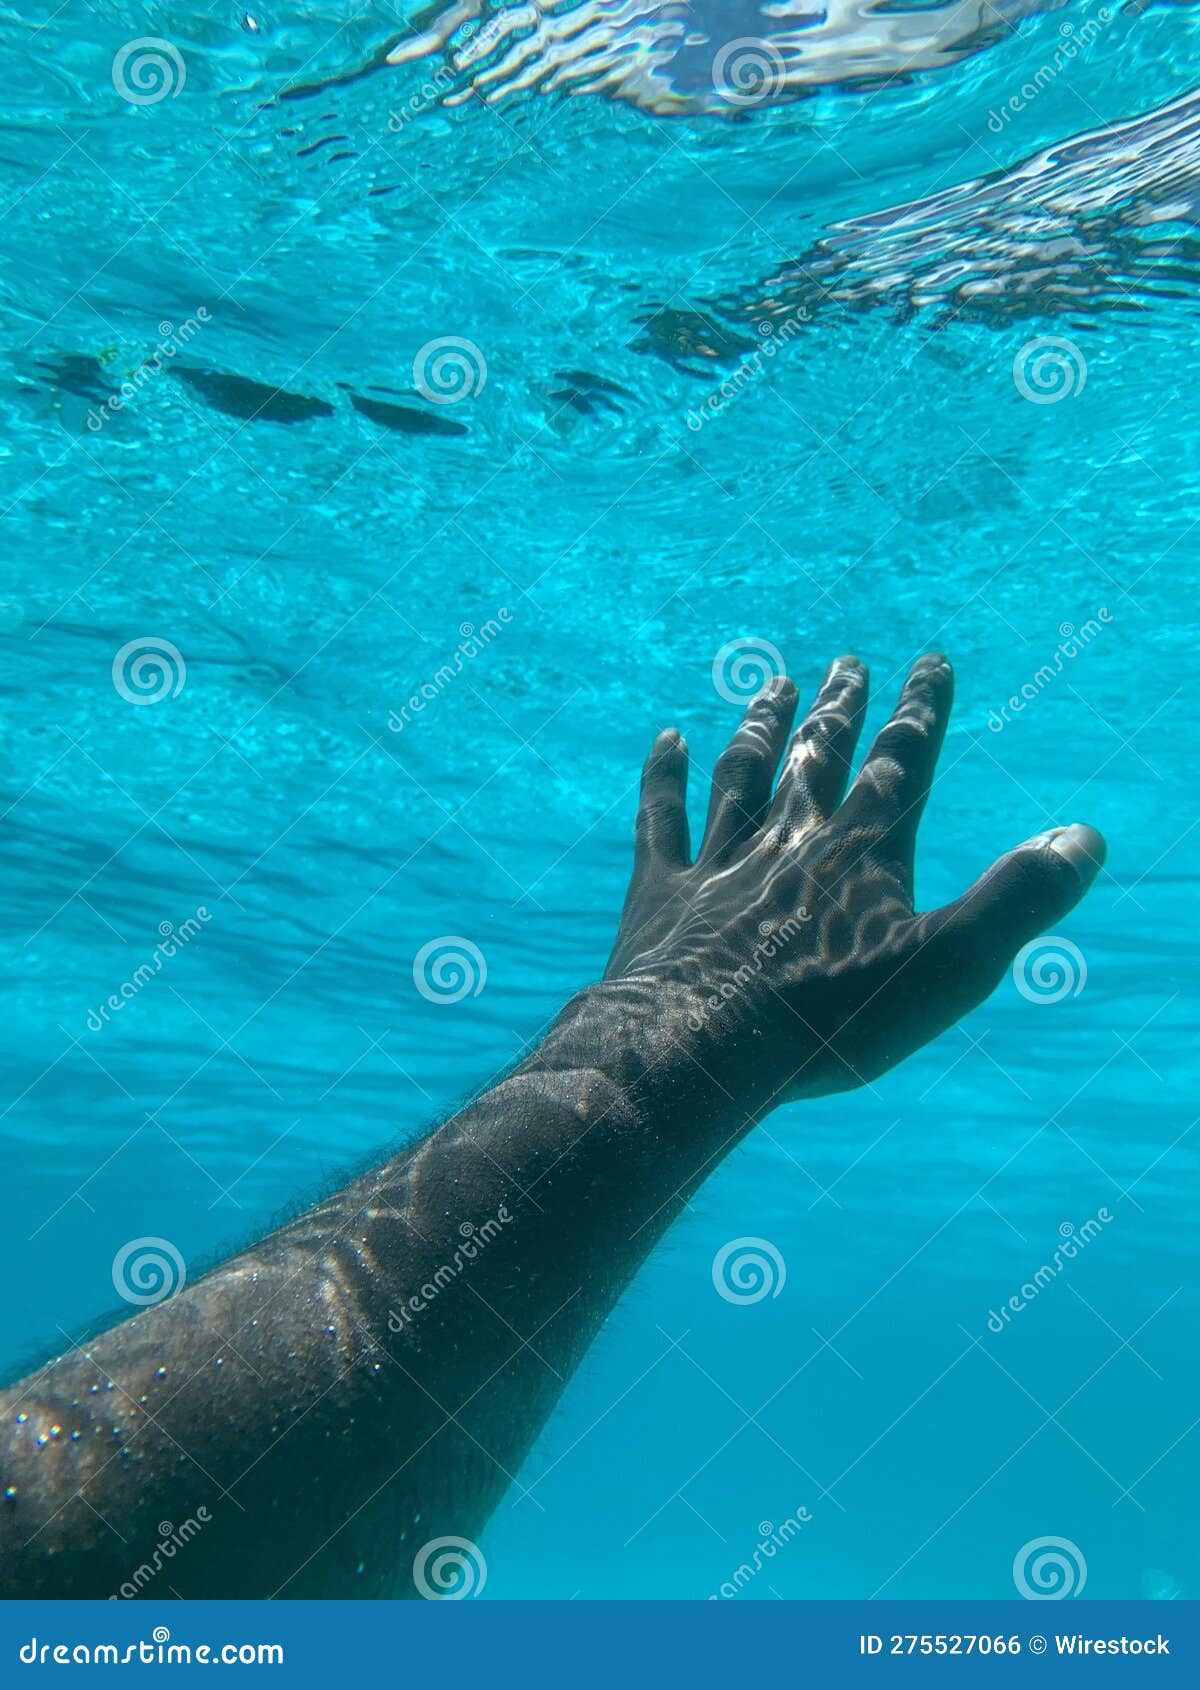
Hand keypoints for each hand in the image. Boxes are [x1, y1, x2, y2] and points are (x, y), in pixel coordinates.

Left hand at [604, 653, 1103, 1109]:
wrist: (702, 1049)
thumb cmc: (831, 1019)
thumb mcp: (951, 966)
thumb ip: (1018, 898)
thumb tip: (1084, 837)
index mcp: (861, 852)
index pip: (902, 763)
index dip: (919, 710)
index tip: (929, 663)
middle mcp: (789, 838)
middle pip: (819, 755)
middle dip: (839, 708)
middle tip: (848, 663)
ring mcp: (721, 860)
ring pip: (743, 772)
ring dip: (762, 726)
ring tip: (773, 684)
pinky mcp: (662, 893)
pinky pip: (663, 818)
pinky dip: (664, 775)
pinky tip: (666, 739)